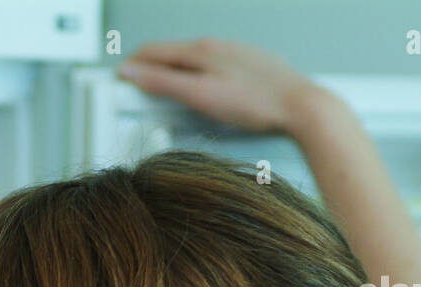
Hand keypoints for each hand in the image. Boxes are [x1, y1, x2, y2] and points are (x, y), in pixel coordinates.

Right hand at [116, 38, 324, 136]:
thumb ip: (162, 83)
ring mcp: (236, 55)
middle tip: (137, 90)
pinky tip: (205, 94)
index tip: (118, 80)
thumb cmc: (256, 104)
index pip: (153, 52)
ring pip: (195, 61)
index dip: (131, 66)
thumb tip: (131, 71)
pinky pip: (217, 68)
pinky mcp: (253, 67)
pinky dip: (200, 78)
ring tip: (167, 95)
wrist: (302, 107)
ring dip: (175, 73)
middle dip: (151, 70)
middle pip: (172, 55)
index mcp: (201, 51)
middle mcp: (218, 46)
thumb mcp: (201, 96)